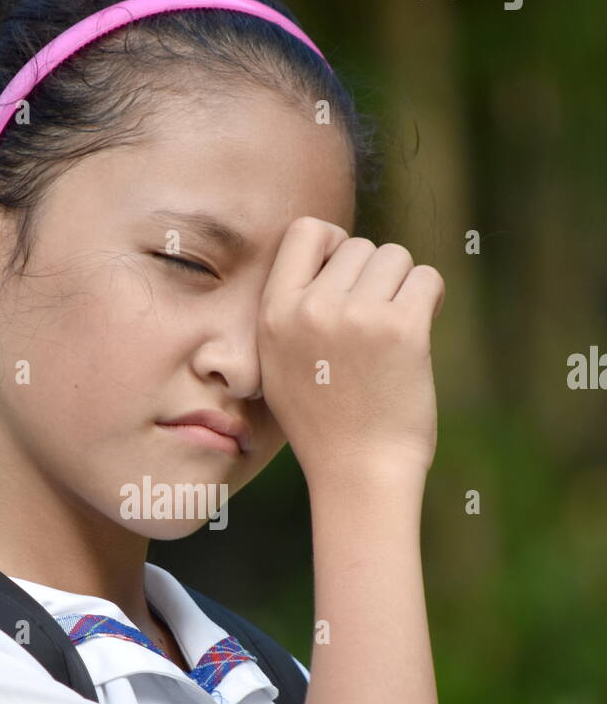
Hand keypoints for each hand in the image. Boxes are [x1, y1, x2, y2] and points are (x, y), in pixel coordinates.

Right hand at [257, 218, 444, 480]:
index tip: (348, 275)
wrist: (359, 472)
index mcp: (275, 314)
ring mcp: (357, 316)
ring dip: (403, 287)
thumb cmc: (325, 423)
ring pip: (396, 257)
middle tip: (375, 324)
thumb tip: (329, 259)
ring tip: (394, 332)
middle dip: (375, 277)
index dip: (334, 244)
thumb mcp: (280, 366)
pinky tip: (419, 331)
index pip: (306, 231)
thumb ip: (293, 312)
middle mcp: (311, 309)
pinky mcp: (401, 328)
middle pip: (360, 246)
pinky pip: (427, 279)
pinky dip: (430, 299)